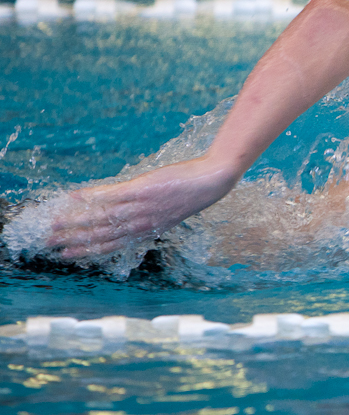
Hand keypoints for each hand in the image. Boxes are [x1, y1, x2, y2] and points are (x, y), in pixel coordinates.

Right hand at [48, 156, 235, 259]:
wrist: (209, 182)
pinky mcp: (140, 190)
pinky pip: (110, 195)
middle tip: (49, 245)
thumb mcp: (166, 213)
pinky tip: (73, 196)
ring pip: (100, 218)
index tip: (66, 255)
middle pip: (100, 236)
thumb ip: (145, 218)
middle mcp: (139, 224)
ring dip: (74, 221)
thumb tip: (125, 215)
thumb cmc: (189, 195)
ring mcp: (139, 208)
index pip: (110, 246)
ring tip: (53, 223)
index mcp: (145, 232)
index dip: (86, 251)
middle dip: (72, 241)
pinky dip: (90, 197)